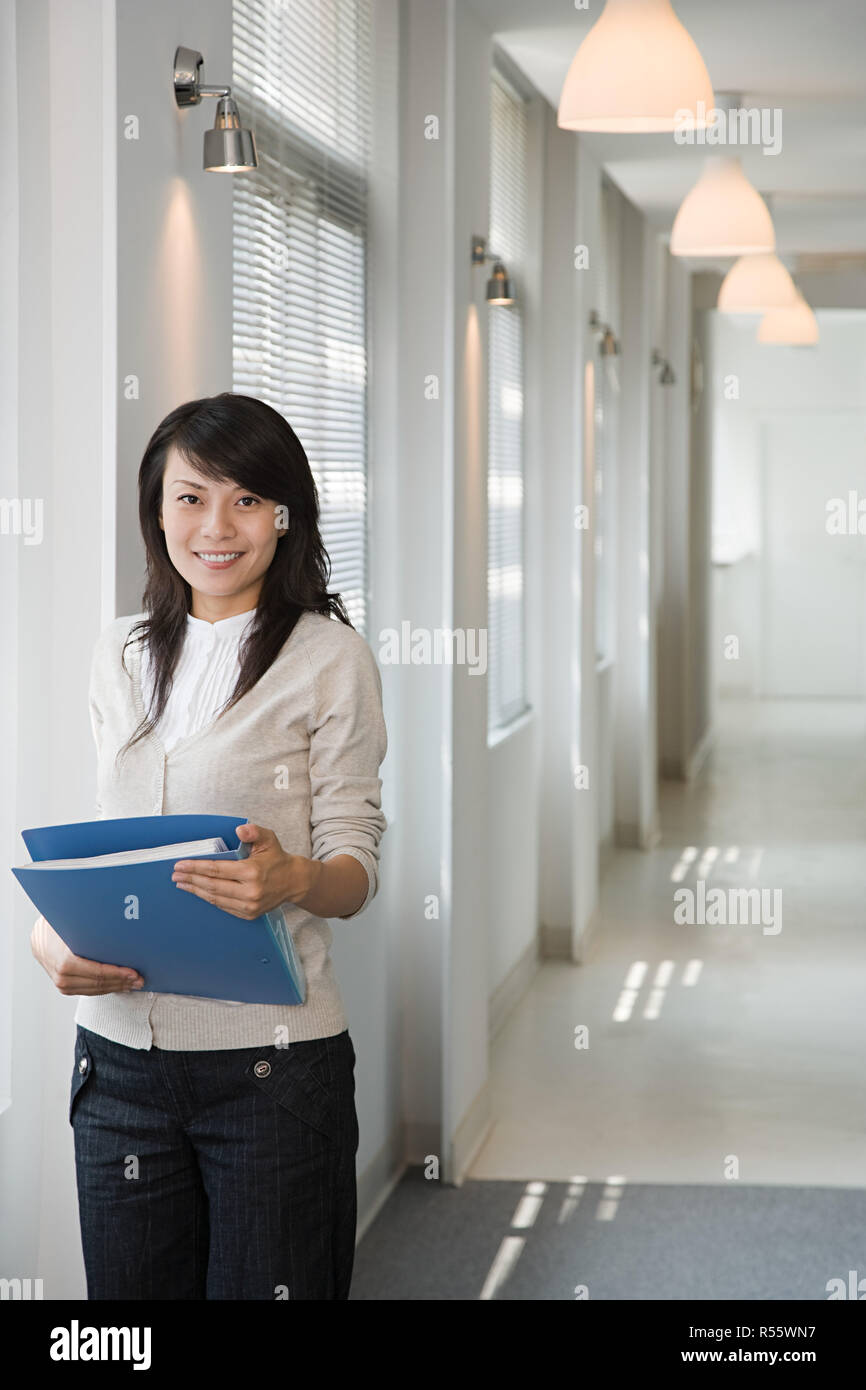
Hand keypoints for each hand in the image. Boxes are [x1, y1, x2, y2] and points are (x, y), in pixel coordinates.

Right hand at [30, 914, 144, 995]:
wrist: (39, 935)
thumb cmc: (59, 924)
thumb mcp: (72, 920)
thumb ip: (90, 925)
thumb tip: (119, 919)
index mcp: (64, 959)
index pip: (96, 972)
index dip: (117, 973)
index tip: (133, 972)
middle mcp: (61, 975)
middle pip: (97, 983)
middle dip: (121, 982)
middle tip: (139, 979)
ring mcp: (61, 983)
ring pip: (94, 990)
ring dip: (116, 987)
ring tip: (133, 984)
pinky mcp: (64, 987)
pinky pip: (88, 990)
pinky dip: (105, 988)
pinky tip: (119, 985)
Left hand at [171, 822, 314, 919]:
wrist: (294, 882)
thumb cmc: (277, 858)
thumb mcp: (269, 839)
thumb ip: (254, 832)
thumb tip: (239, 830)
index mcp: (252, 872)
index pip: (217, 870)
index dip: (196, 867)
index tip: (180, 865)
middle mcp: (250, 892)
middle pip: (212, 885)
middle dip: (191, 879)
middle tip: (175, 874)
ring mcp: (249, 906)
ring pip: (215, 898)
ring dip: (196, 890)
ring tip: (182, 883)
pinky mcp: (249, 914)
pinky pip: (223, 906)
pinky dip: (208, 898)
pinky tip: (198, 891)